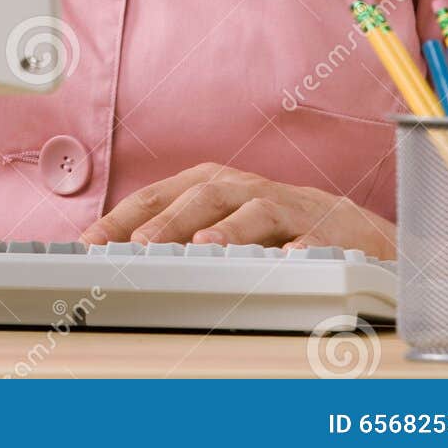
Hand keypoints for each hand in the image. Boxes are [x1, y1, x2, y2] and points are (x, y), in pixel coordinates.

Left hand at [80, 163, 395, 258]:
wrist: (356, 235)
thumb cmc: (277, 231)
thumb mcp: (221, 225)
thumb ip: (175, 234)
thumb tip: (113, 254)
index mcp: (213, 186)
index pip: (158, 195)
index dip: (123, 216)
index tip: (91, 242)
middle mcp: (245, 190)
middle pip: (203, 196)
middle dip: (168, 220)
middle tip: (138, 247)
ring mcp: (287, 208)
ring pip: (255, 210)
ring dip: (229, 228)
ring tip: (204, 247)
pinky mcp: (328, 233)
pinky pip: (313, 240)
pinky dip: (298, 250)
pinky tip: (286, 260)